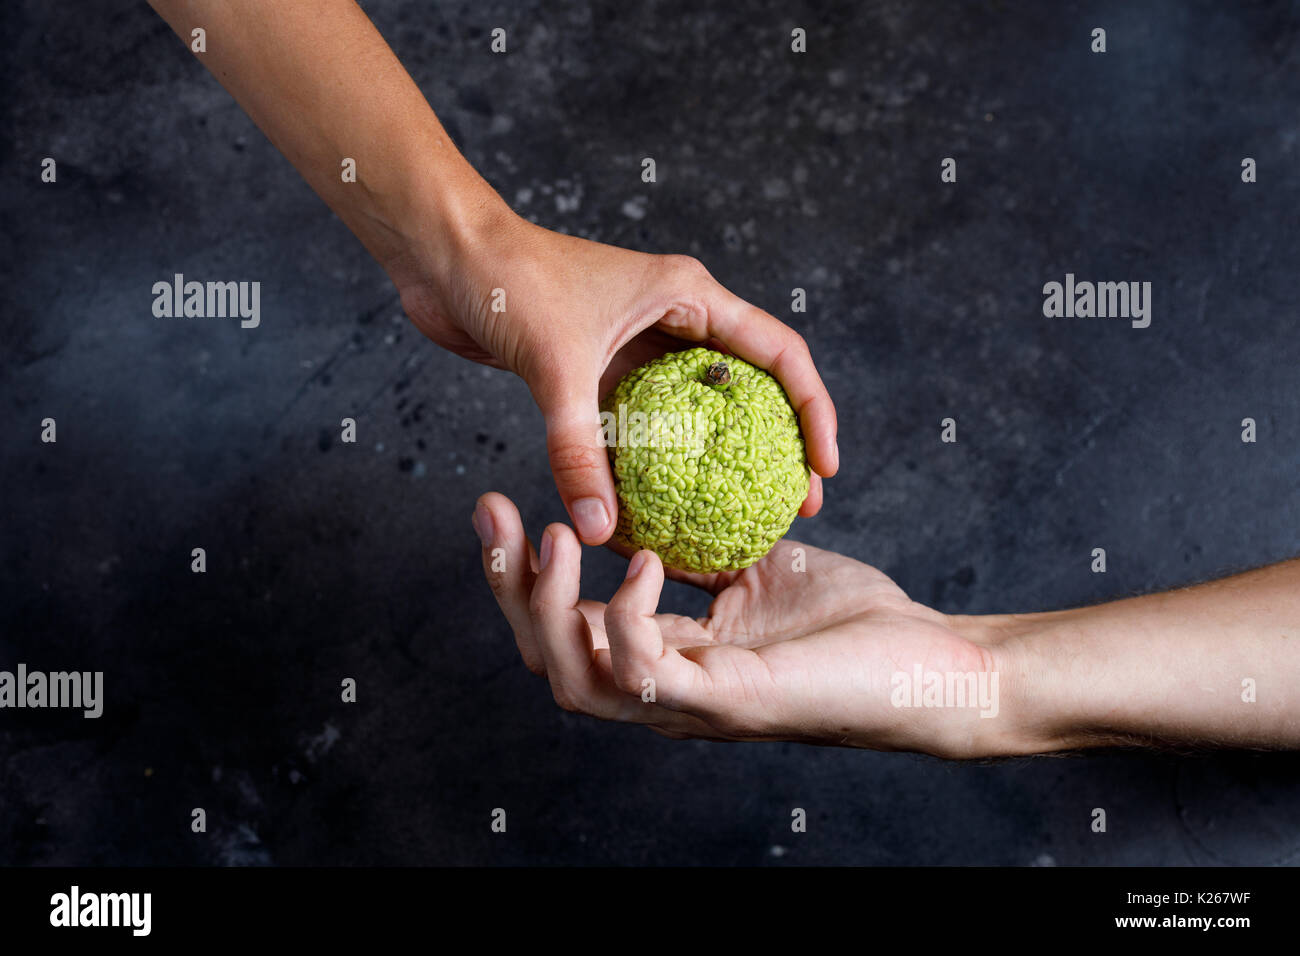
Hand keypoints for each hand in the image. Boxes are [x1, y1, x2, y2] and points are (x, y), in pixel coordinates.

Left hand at [393, 207, 838, 543]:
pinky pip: (644, 425)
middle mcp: (674, 318)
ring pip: (697, 411)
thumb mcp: (556, 365)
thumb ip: (579, 448)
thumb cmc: (507, 280)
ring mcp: (638, 345)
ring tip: (740, 514)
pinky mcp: (601, 370)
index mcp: (688, 295)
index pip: (780, 353)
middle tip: (794, 505)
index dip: (813, 411)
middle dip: (778, 445)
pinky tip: (664, 505)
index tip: (823, 468)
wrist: (445, 256)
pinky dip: (657, 462)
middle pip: (752, 386)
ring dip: (720, 458)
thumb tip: (599, 526)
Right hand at [471, 492, 1003, 758]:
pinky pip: (646, 671)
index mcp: (666, 658)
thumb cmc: (851, 622)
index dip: (521, 571)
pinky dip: (628, 616)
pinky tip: (643, 564)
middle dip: (507, 585)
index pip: (565, 626)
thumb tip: (652, 510)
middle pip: (546, 656)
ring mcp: (691, 705)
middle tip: (492, 511)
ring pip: (573, 677)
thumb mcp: (757, 567)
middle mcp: (664, 690)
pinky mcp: (729, 703)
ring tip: (552, 537)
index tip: (502, 503)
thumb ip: (699, 552)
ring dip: (547, 605)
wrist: (931, 664)